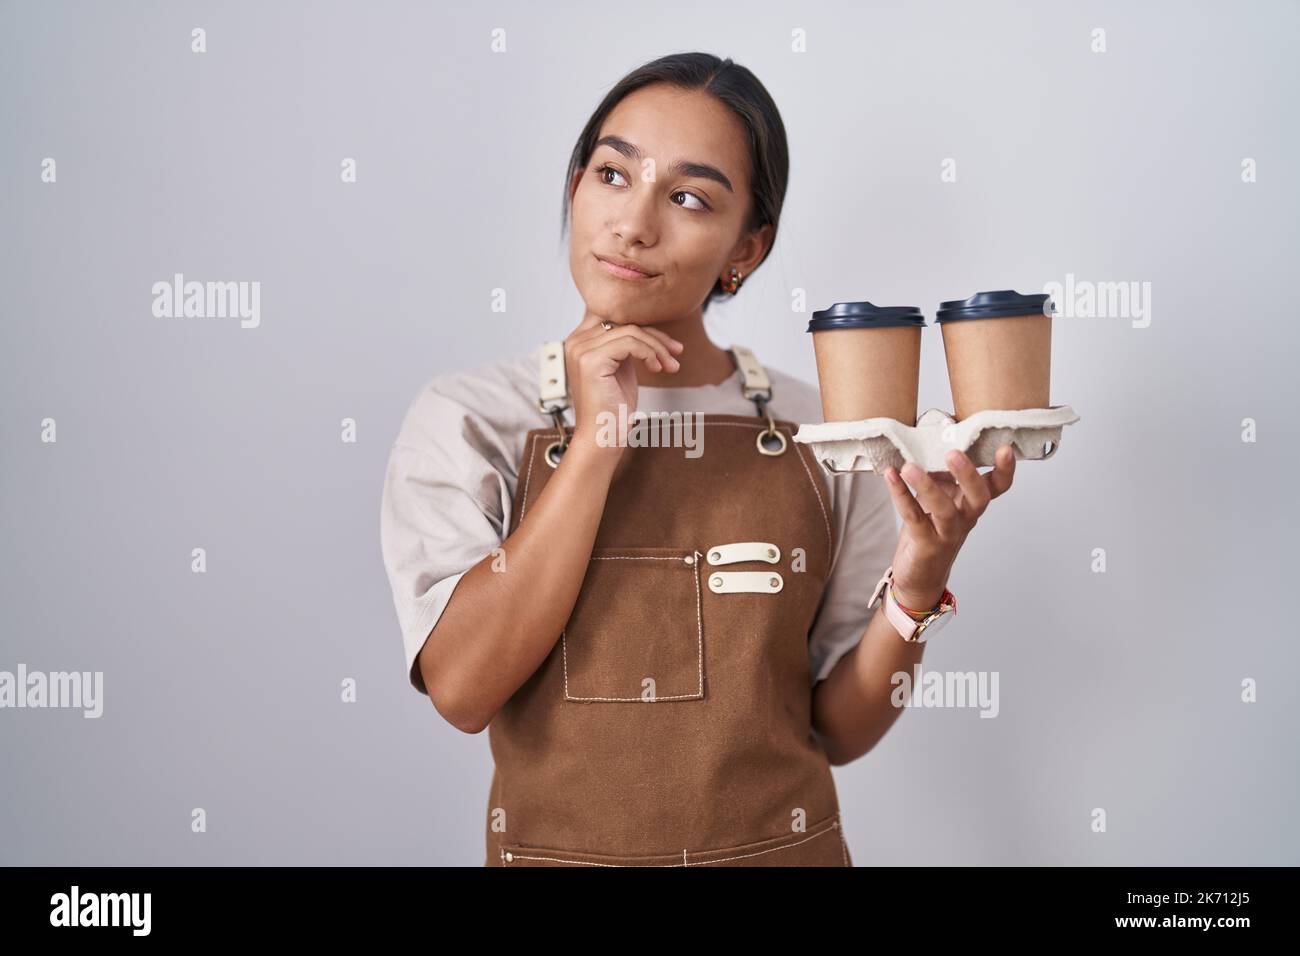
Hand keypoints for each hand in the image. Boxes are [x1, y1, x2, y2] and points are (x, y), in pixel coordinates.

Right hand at [563, 310, 682, 455]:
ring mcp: (581, 350)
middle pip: (624, 323)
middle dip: (656, 338)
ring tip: (670, 366)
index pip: (617, 319)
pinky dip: (650, 353)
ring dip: (657, 348)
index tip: (670, 346)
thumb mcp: (621, 367)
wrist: (603, 437)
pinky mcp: (591, 360)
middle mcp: (575, 342)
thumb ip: (625, 344)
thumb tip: (648, 326)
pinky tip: (657, 368)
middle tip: (677, 354)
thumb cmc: (613, 407)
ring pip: (631, 332)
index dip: (646, 329)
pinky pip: (630, 343)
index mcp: (580, 341)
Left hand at [881, 445, 1016, 608]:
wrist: (920, 576)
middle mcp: (965, 518)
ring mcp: (947, 533)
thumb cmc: (931, 530)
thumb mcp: (940, 498)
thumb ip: (939, 474)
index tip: (1006, 448)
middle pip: (978, 497)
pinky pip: (914, 518)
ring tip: (909, 467)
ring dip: (927, 486)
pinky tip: (891, 477)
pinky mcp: (926, 544)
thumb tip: (930, 442)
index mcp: (971, 504)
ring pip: (944, 510)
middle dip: (968, 475)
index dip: (1005, 470)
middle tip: (953, 453)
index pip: (996, 487)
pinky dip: (901, 496)